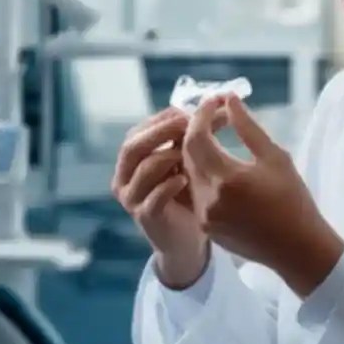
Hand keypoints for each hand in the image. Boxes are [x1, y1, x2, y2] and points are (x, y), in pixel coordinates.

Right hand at [111, 107, 220, 288]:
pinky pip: (153, 198)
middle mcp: (125, 175)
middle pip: (133, 145)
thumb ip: (193, 136)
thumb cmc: (188, 194)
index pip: (142, 128)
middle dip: (161, 131)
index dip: (167, 117)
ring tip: (190, 151)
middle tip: (188, 124)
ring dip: (167, 156)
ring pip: (142, 169)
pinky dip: (169, 186)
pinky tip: (185, 180)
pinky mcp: (145, 217)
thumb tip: (219, 103)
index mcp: (132, 157)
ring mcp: (132, 198)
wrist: (186, 239)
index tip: (197, 110)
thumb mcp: (188, 161)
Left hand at [182, 94, 343, 297]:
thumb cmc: (293, 200)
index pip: (197, 138)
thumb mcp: (275, 157)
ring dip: (196, 152)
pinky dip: (200, 174)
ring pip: (187, 173)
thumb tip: (230, 100)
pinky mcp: (205, 227)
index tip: (214, 101)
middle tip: (214, 115)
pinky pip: (193, 193)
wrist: (298, 250)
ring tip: (214, 137)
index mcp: (227, 180)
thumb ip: (248, 127)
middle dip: (197, 131)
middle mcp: (208, 199)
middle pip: (187, 154)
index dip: (202, 115)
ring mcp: (204, 216)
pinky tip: (215, 164)